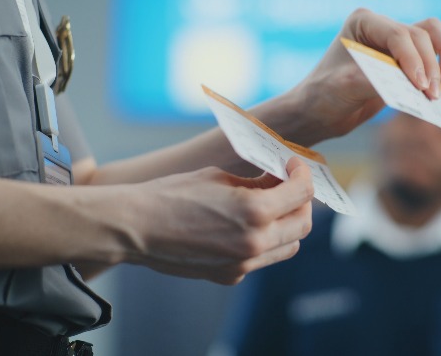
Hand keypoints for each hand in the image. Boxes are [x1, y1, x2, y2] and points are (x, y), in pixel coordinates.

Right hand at [123, 158, 313, 284]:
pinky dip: (264, 240)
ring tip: (270, 205)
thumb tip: (278, 181)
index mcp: (255, 211)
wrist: (136, 227)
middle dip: (301, 201)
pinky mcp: (231, 276)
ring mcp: (244, 263)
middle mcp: (256, 242)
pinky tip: (244, 225)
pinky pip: (263, 258)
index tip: (293, 165)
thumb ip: (255, 183)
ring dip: (287, 224)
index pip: (302, 193)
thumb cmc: (173, 194)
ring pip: (289, 245)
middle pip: (303, 224)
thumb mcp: (220, 178)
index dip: (303, 174)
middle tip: (287, 184)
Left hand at [282, 8, 440, 144]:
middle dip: (432, 63)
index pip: (399, 34)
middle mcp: (381, 26)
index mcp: (363, 22)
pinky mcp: (405, 59)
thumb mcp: (340, 89)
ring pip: (433, 35)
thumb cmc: (322, 97)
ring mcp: (395, 41)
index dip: (414, 59)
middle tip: (432, 93)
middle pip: (421, 34)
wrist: (318, 112)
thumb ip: (368, 80)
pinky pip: (435, 48)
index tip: (420, 85)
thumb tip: (400, 80)